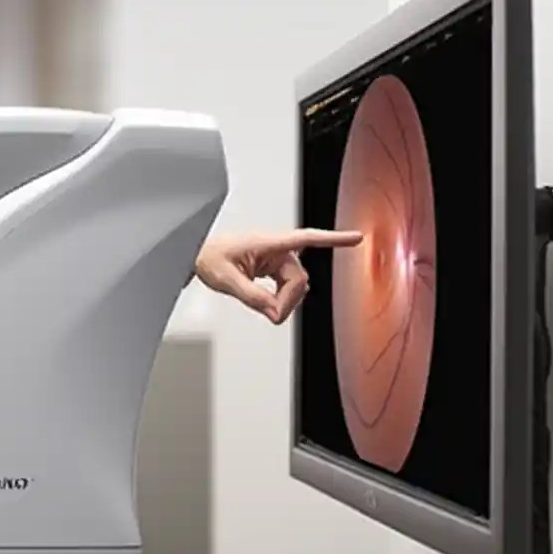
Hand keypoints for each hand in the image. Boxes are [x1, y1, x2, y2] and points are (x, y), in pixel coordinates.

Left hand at [194, 228, 362, 323]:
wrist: (195, 254)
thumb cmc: (207, 256)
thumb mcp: (227, 280)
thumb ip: (252, 297)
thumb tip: (274, 313)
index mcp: (267, 243)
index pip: (306, 238)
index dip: (332, 239)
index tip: (356, 237)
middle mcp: (275, 249)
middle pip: (298, 277)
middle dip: (289, 299)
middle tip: (272, 316)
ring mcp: (273, 258)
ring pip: (294, 285)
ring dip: (284, 301)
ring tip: (266, 310)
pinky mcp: (270, 267)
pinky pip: (285, 286)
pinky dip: (280, 299)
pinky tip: (273, 306)